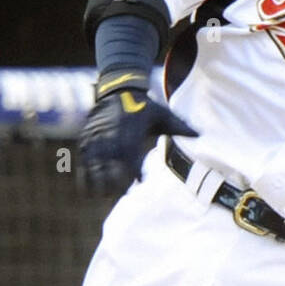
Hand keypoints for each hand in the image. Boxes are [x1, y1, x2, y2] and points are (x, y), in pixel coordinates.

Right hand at [78, 73, 195, 194]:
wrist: (119, 89)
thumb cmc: (144, 107)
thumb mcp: (164, 114)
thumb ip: (180, 126)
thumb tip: (200, 134)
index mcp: (130, 133)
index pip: (130, 157)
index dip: (134, 171)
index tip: (140, 181)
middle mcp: (111, 136)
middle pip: (111, 165)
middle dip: (115, 182)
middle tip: (122, 194)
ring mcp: (96, 138)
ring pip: (94, 165)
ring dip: (99, 182)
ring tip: (104, 196)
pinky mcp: (86, 139)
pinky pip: (84, 160)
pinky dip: (86, 174)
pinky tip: (89, 189)